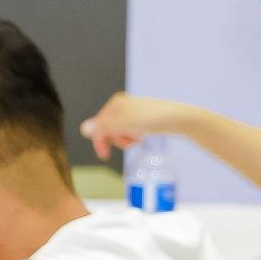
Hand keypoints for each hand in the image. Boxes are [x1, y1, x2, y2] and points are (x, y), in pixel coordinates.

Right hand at [78, 91, 194, 160]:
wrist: (177, 118)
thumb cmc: (151, 119)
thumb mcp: (124, 125)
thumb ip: (103, 128)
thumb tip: (83, 129)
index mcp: (115, 104)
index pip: (98, 125)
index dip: (100, 141)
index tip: (105, 155)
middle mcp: (121, 106)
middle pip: (107, 128)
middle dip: (115, 140)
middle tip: (127, 145)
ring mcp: (131, 112)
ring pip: (118, 131)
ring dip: (124, 140)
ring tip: (136, 141)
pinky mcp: (140, 118)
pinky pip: (128, 131)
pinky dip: (131, 137)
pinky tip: (140, 138)